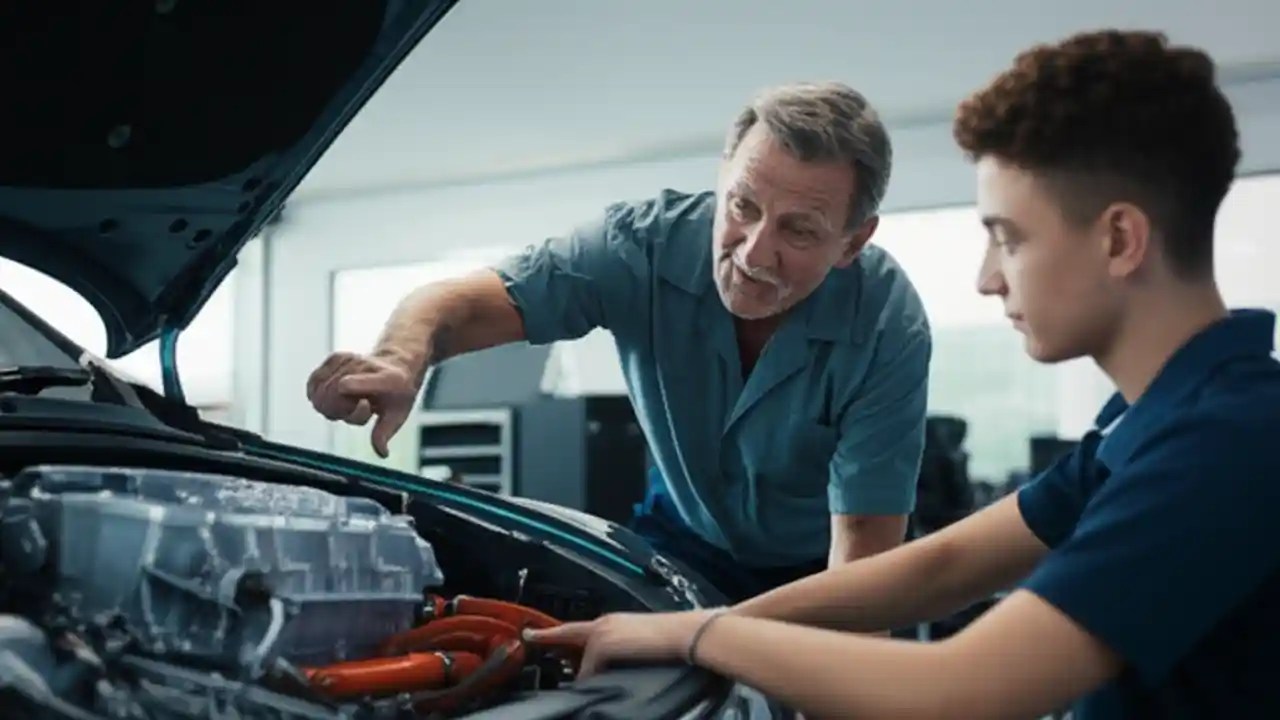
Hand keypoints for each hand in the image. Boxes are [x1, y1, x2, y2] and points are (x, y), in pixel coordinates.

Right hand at [306, 351, 419, 457]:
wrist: (396, 364)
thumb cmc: (397, 393)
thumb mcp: (397, 415)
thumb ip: (383, 433)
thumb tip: (381, 453)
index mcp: (388, 380)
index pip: (362, 380)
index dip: (352, 388)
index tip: (363, 403)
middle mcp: (366, 366)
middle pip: (332, 392)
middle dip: (338, 410)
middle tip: (351, 411)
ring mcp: (349, 360)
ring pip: (319, 391)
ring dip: (328, 404)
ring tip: (345, 404)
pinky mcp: (335, 358)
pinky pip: (313, 382)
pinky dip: (318, 393)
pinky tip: (333, 396)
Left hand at [524, 610, 714, 679]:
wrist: (683, 635)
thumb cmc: (670, 642)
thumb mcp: (638, 646)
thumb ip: (618, 652)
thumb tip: (602, 669)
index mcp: (610, 622)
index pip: (575, 629)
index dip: (551, 632)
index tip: (530, 633)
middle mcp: (602, 623)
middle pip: (569, 637)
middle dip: (551, 641)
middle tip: (534, 640)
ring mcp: (600, 632)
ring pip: (581, 660)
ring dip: (583, 672)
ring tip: (585, 682)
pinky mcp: (602, 644)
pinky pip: (589, 669)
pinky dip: (592, 678)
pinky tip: (599, 683)